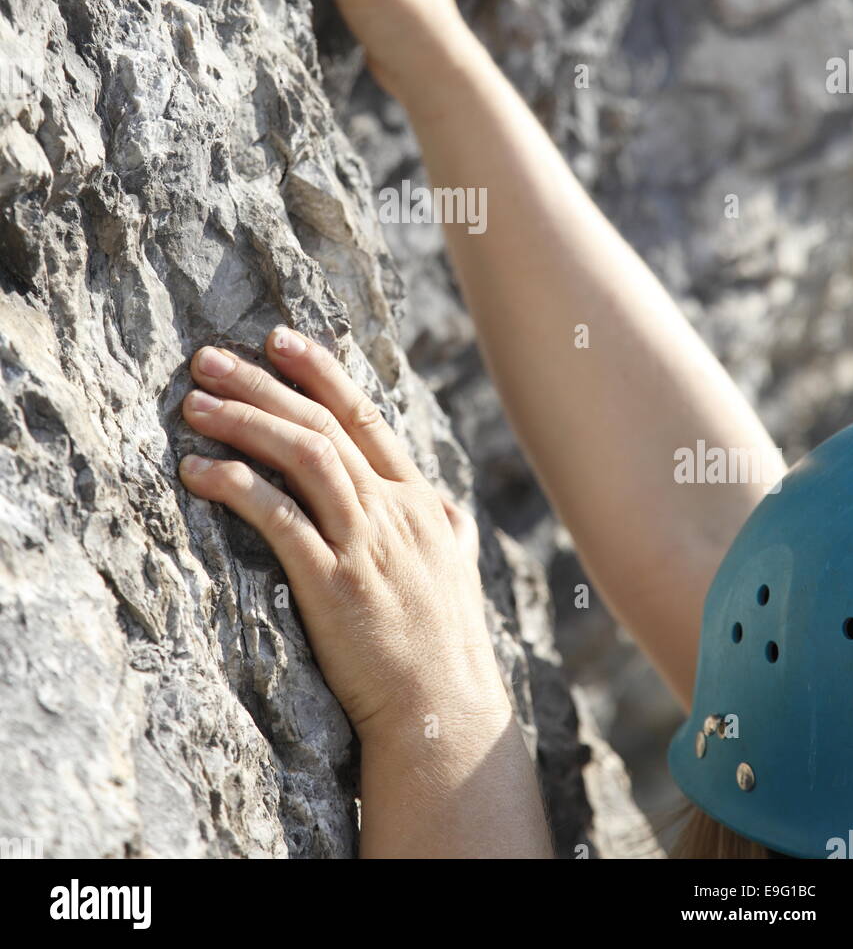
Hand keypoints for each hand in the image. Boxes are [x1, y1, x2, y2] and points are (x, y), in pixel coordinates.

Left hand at [178, 328, 511, 744]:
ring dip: (243, 422)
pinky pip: (278, 518)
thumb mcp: (458, 571)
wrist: (444, 713)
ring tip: (194, 404)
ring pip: (302, 457)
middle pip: (322, 424)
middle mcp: (393, 511)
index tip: (280, 339)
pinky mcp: (332, 584)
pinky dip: (236, 486)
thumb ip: (447, 529)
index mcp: (420, 502)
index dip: (320, 371)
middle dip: (262, 383)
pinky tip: (198, 472)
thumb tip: (444, 501)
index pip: (364, 416)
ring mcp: (365, 545)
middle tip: (209, 358)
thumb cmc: (445, 648)